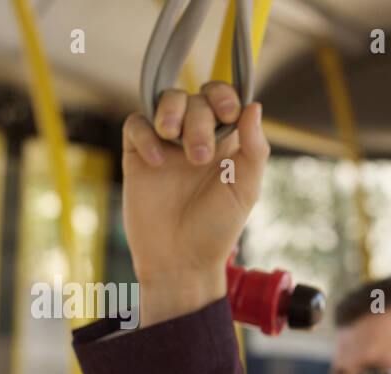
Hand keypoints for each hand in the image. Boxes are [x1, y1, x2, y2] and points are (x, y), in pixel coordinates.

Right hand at [121, 82, 269, 325]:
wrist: (180, 260)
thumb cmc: (217, 229)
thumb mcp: (245, 190)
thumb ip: (254, 148)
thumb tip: (255, 106)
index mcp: (227, 144)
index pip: (223, 100)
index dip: (224, 97)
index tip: (228, 115)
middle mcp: (197, 138)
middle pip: (195, 99)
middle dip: (199, 120)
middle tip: (200, 157)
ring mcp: (166, 144)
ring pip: (166, 101)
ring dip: (172, 113)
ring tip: (172, 139)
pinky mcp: (138, 154)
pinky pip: (136, 124)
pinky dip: (144, 133)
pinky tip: (155, 161)